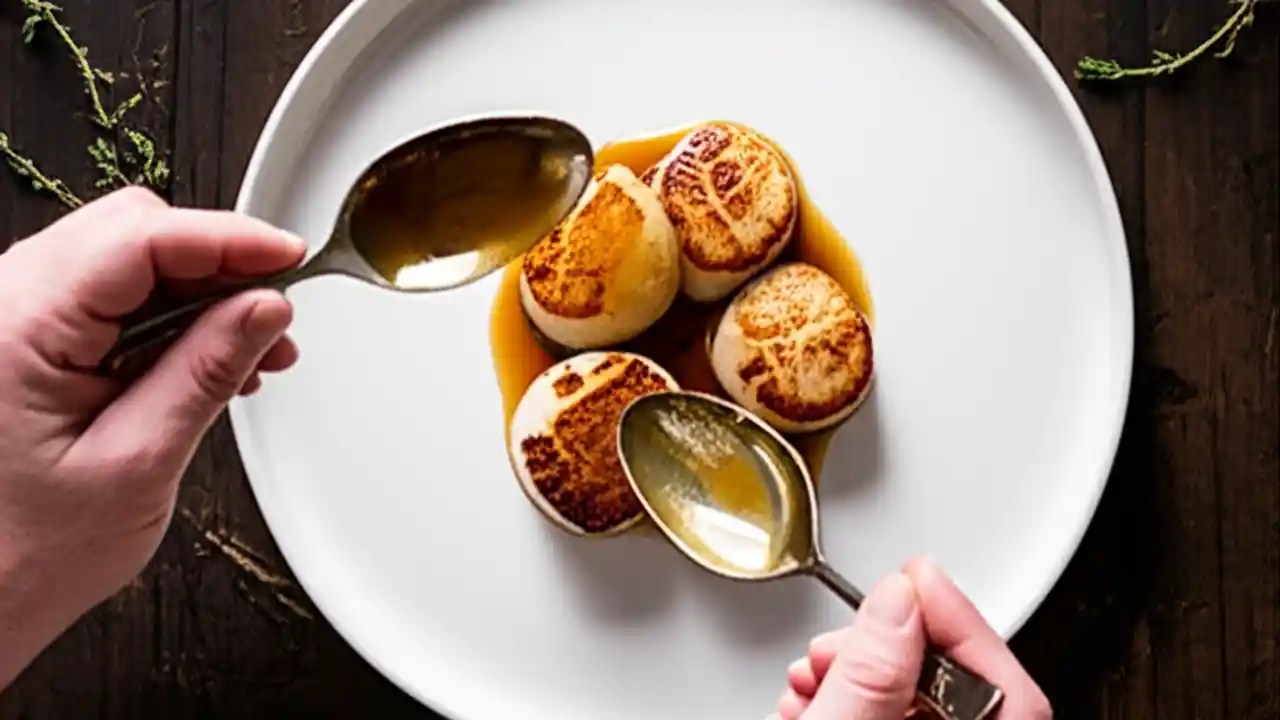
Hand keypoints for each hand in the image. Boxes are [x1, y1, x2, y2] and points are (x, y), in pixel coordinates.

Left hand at [0, 187, 304, 687]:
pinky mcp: (29, 337)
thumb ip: (206, 372)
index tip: (289, 256)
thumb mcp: (139, 461)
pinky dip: (170, 316)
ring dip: (200, 293)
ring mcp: (14, 317)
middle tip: (278, 309)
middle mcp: (5, 305)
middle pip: (133, 233)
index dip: (227, 238)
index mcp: (18, 328)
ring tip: (255, 351)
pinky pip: (111, 297)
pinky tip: (211, 357)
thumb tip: (266, 307)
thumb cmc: (27, 550)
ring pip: (128, 260)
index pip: (138, 238)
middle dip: (218, 262)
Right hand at [772, 558, 1050, 718]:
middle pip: (959, 687)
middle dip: (892, 645)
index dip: (962, 621)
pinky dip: (850, 695)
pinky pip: (890, 716)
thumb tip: (898, 601)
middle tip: (845, 635)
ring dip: (859, 669)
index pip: (1009, 689)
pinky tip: (812, 694)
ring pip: (917, 699)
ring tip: (814, 669)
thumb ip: (869, 675)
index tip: (917, 576)